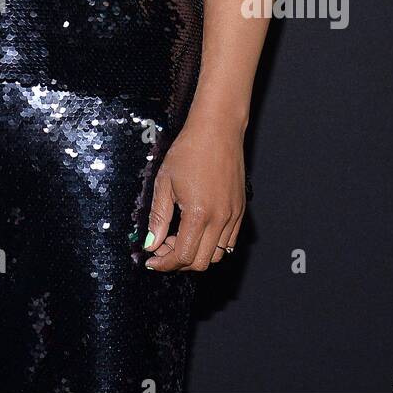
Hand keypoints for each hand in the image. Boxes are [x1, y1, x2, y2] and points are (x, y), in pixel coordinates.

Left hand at [139, 121, 246, 270]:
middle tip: (162, 248)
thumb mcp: (165, 182)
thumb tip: (151, 244)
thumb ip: (158, 217)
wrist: (217, 130)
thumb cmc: (189, 150)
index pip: (183, 256)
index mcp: (199, 213)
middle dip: (178, 261)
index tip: (152, 260)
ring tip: (178, 237)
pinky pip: (228, 241)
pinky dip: (212, 245)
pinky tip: (197, 230)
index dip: (165, 263)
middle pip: (200, 262)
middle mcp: (220, 218)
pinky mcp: (240, 210)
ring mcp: (233, 215)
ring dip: (196, 254)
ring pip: (217, 255)